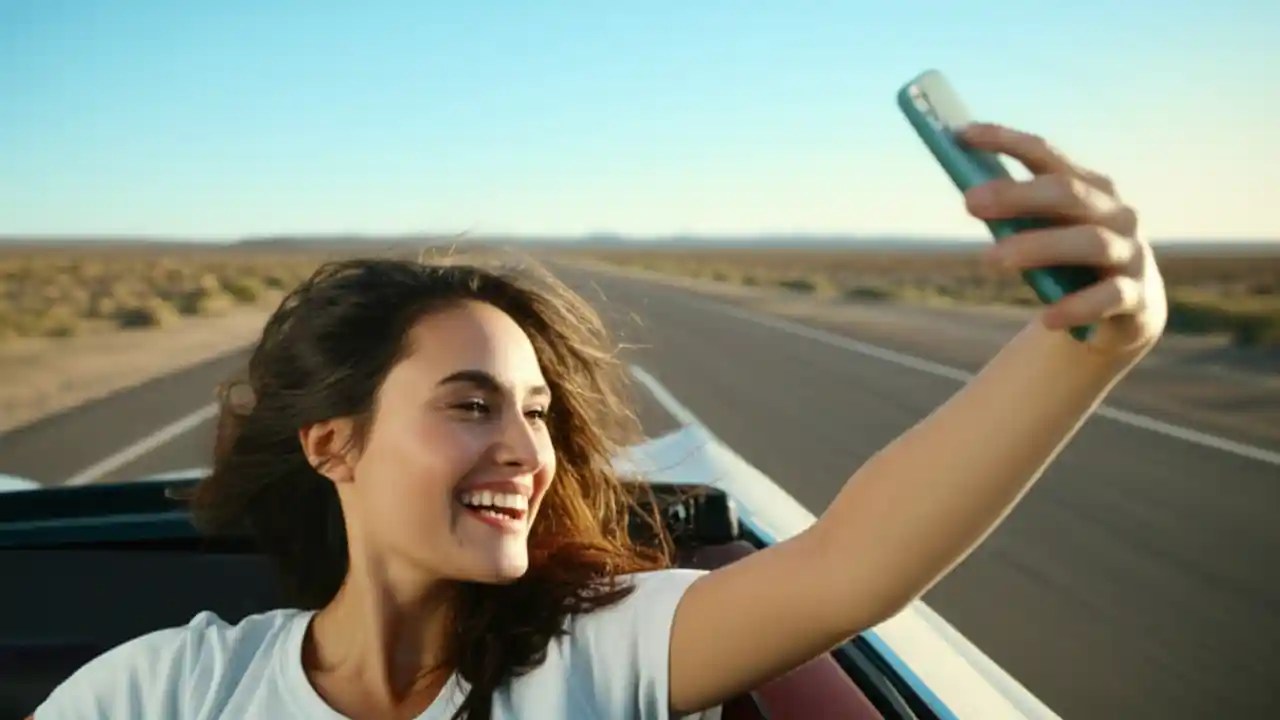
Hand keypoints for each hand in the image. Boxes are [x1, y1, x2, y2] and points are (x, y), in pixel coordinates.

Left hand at [959, 123, 1167, 360]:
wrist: (1127, 311)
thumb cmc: (1069, 262)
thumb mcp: (1043, 233)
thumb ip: (1014, 215)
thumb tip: (970, 196)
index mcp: (1088, 188)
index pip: (1046, 156)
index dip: (1006, 141)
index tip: (962, 135)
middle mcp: (1115, 213)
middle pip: (1068, 193)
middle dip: (1017, 194)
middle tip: (969, 201)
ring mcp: (1130, 253)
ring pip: (1090, 241)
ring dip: (1038, 246)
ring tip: (990, 258)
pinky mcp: (1137, 296)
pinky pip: (1108, 298)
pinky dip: (1077, 306)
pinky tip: (1045, 319)